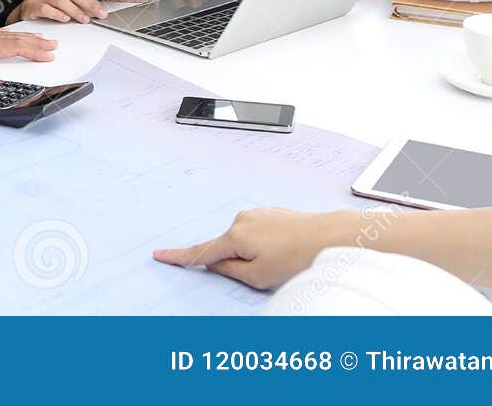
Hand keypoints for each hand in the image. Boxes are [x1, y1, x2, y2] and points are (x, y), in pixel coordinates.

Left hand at [0, 24, 57, 80]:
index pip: (12, 47)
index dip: (31, 50)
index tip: (48, 53)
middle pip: (15, 39)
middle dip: (35, 42)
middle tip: (53, 45)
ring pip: (8, 35)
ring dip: (26, 38)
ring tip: (41, 39)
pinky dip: (11, 35)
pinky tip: (12, 36)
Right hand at [10, 0, 105, 23]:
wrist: (25, 12)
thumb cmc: (45, 4)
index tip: (101, 10)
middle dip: (88, 5)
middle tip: (97, 15)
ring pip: (61, 1)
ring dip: (75, 11)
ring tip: (84, 19)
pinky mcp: (30, 6)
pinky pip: (46, 9)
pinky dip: (57, 14)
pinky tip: (65, 19)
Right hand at [152, 207, 349, 289]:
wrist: (331, 237)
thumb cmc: (298, 258)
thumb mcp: (257, 277)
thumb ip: (230, 271)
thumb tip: (216, 263)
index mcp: (235, 236)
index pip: (200, 252)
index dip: (178, 256)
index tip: (160, 255)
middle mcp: (243, 220)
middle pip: (227, 249)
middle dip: (239, 263)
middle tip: (268, 273)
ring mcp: (258, 214)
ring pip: (246, 243)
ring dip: (257, 255)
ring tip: (285, 262)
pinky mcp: (272, 214)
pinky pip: (260, 235)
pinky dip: (268, 247)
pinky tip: (288, 252)